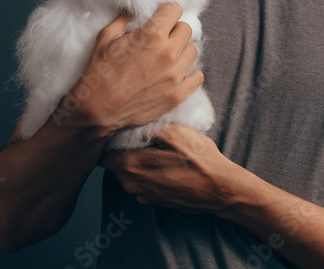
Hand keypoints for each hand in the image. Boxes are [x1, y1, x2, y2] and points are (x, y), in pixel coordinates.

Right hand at [62, 3, 204, 134]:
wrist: (98, 108)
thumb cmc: (99, 72)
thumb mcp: (106, 37)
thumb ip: (124, 20)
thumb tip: (134, 11)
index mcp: (151, 35)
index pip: (175, 10)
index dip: (167, 12)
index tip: (162, 17)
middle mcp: (167, 53)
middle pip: (186, 29)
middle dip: (174, 30)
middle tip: (162, 37)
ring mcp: (174, 76)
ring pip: (192, 51)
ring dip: (181, 50)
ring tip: (167, 57)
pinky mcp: (177, 95)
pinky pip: (197, 77)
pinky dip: (189, 73)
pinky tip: (176, 73)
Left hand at [99, 123, 244, 214]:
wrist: (220, 190)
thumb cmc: (200, 160)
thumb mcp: (176, 133)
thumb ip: (148, 128)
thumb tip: (129, 122)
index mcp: (132, 166)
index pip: (103, 153)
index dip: (108, 139)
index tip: (117, 128)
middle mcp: (132, 184)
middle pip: (114, 163)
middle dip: (121, 149)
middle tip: (137, 134)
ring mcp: (143, 195)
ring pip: (128, 173)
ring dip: (135, 161)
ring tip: (153, 147)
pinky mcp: (154, 201)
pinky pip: (141, 182)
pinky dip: (147, 172)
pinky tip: (163, 163)